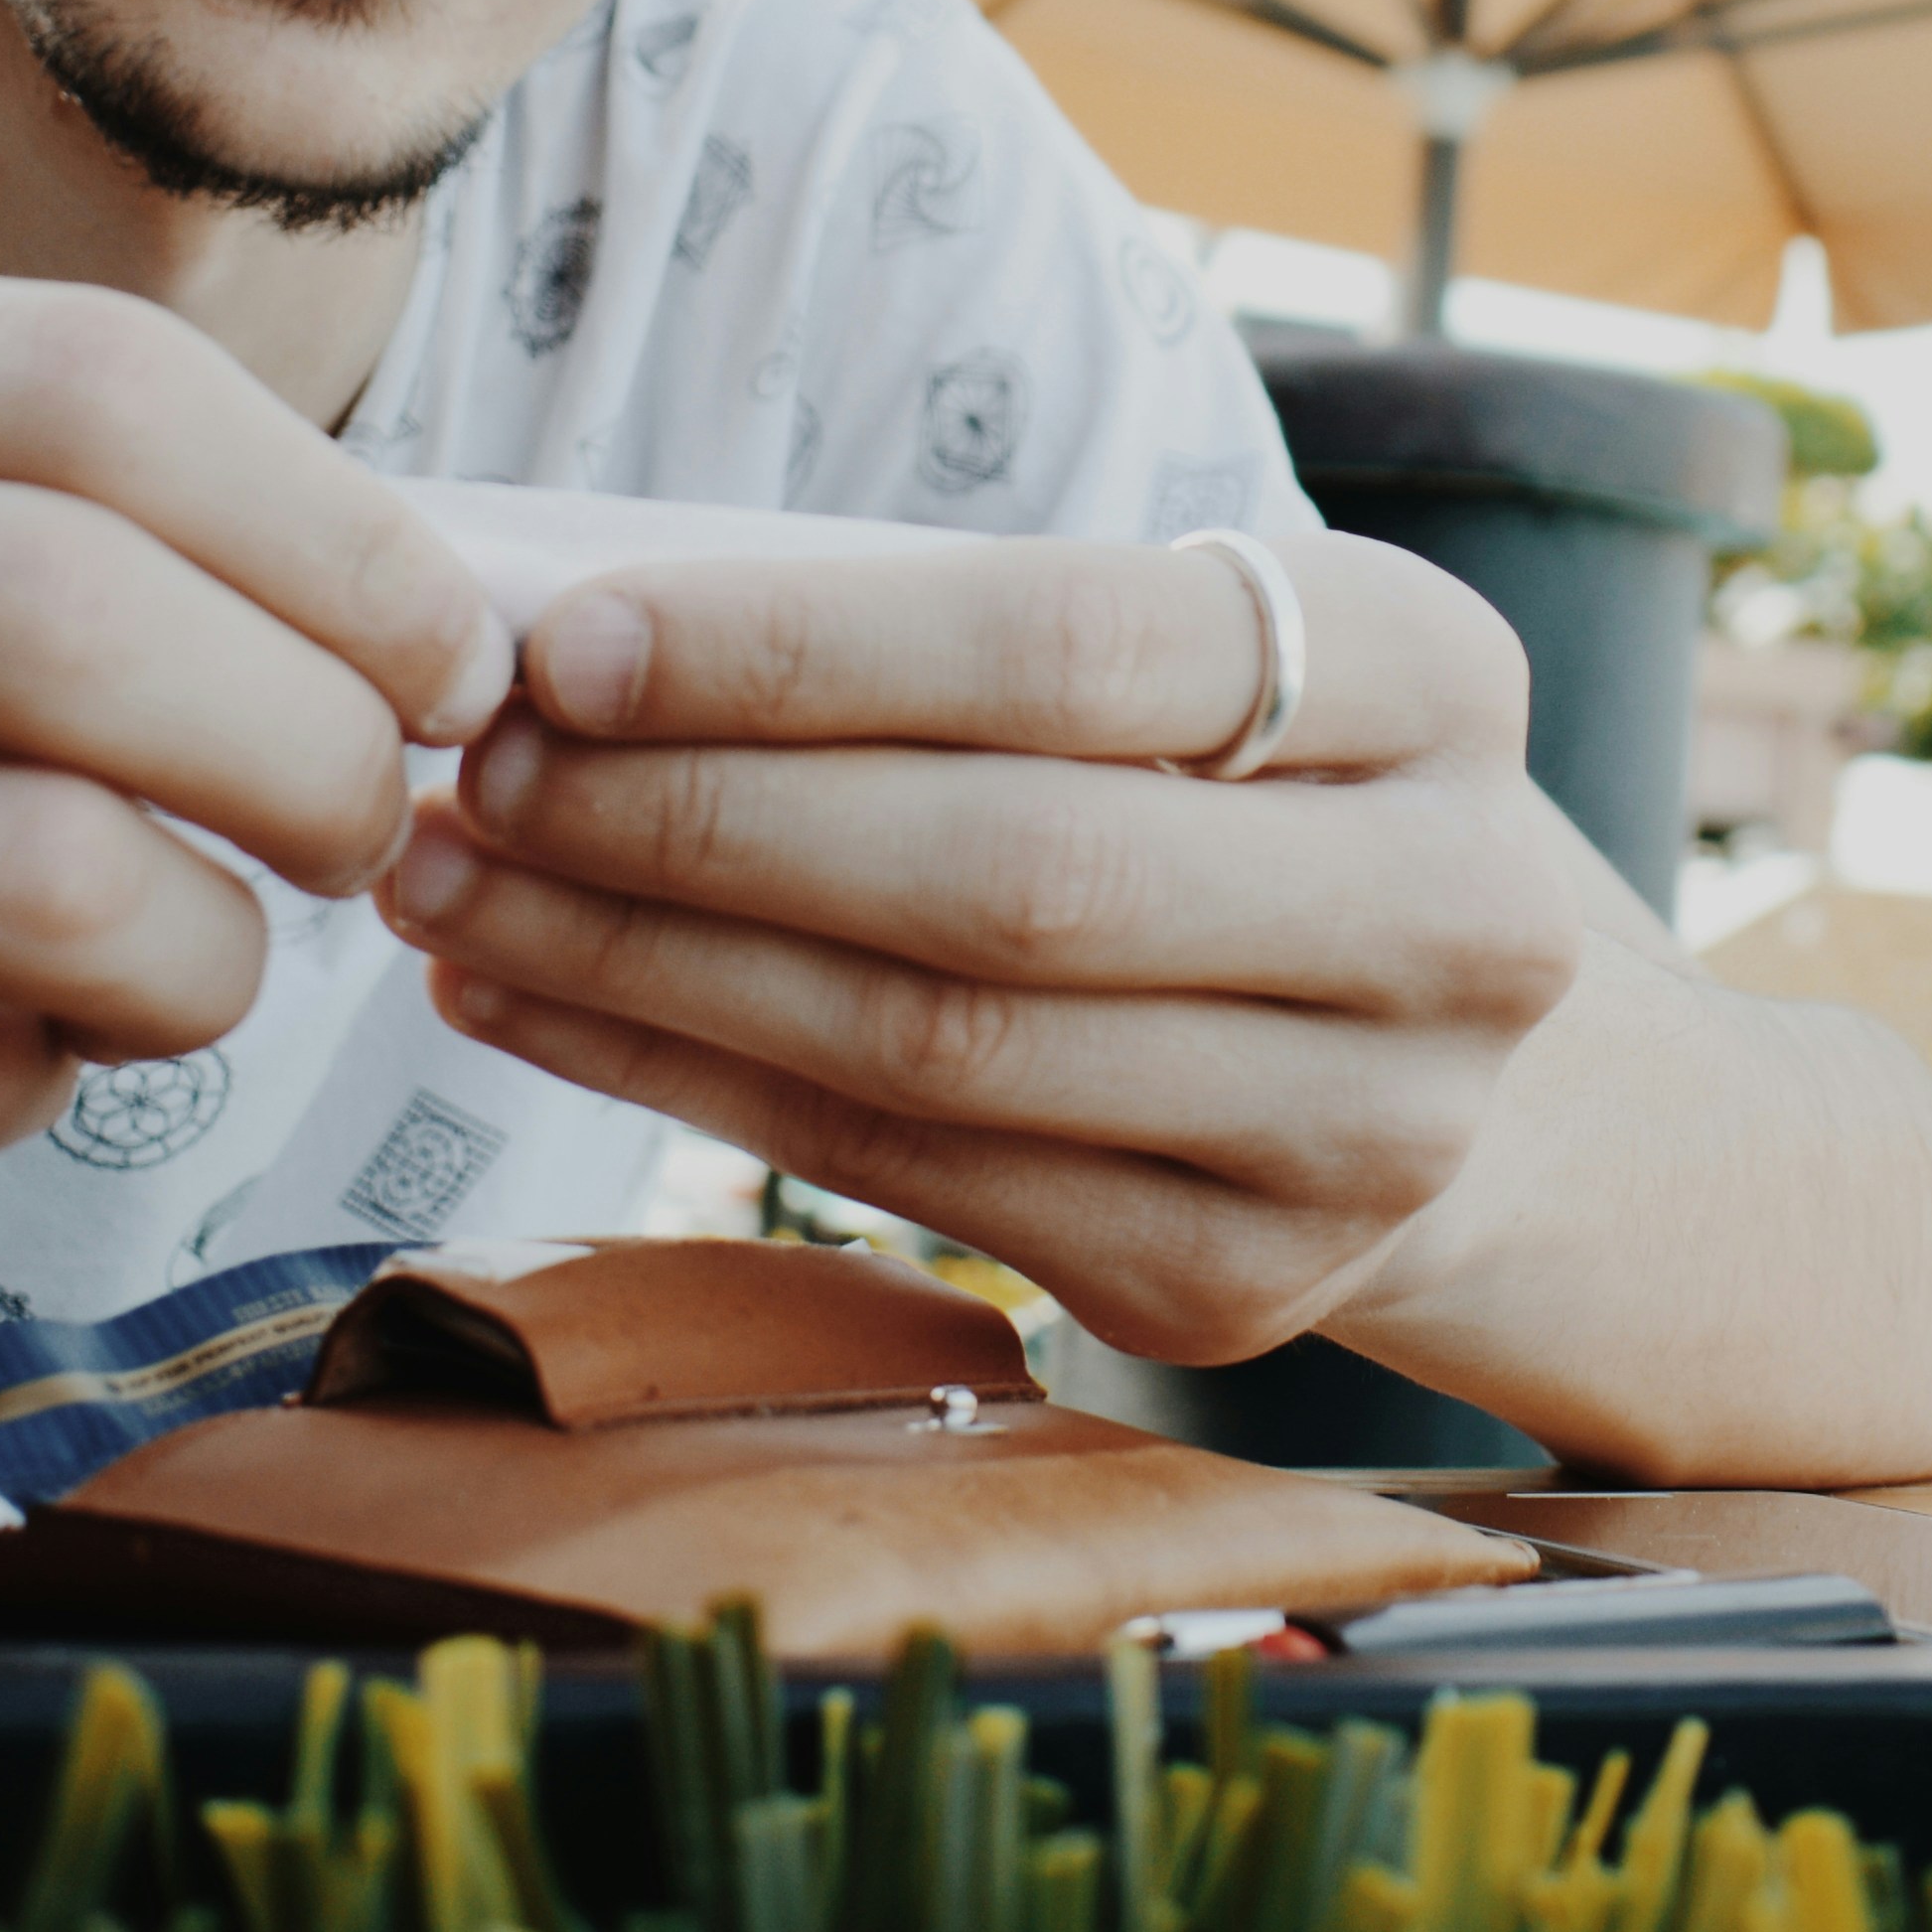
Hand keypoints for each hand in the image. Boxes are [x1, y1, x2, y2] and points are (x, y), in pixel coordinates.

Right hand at [0, 245, 513, 1333]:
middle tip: (374, 814)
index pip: (79, 384)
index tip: (444, 645)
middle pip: (65, 608)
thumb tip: (425, 604)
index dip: (332, 530)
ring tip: (209, 952)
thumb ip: (18, 498)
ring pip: (34, 870)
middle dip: (311, 735)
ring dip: (214, 942)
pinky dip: (41, 1074)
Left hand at [394, 531, 1584, 1368]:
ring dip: (645, 968)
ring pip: (934, 1049)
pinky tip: (537, 1004)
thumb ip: (951, 640)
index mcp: (1436, 679)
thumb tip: (565, 645)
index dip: (799, 652)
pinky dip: (683, 1088)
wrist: (1475, 1074)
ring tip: (455, 886)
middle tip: (475, 767)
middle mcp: (1444, 916)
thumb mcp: (1194, 662)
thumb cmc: (1245, 798)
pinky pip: (904, 1180)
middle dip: (692, 818)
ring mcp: (1358, 1134)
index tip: (566, 640)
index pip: (1077, 648)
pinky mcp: (1238, 1292)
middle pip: (1004, 872)